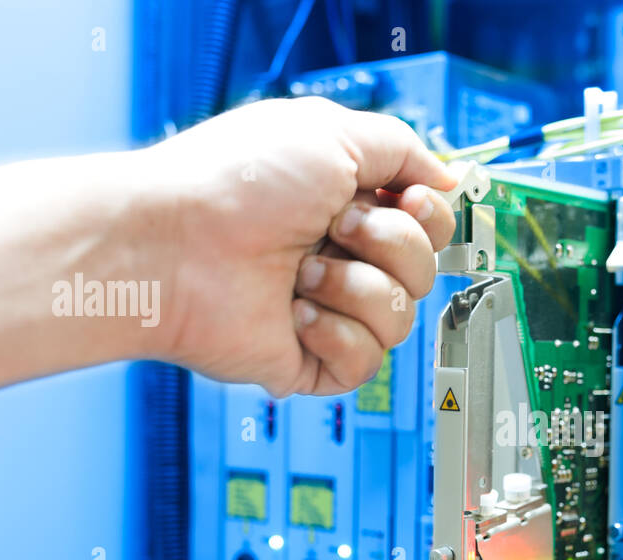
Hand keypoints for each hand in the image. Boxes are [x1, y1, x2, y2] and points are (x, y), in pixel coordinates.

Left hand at [136, 96, 456, 395]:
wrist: (175, 245)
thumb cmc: (236, 183)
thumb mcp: (332, 133)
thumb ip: (403, 148)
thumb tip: (447, 180)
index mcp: (349, 206)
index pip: (430, 224)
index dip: (428, 216)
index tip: (406, 200)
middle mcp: (342, 258)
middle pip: (425, 270)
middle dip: (389, 246)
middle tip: (333, 228)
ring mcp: (329, 311)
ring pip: (401, 319)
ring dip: (355, 288)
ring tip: (299, 274)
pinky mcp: (312, 361)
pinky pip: (368, 363)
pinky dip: (336, 335)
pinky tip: (294, 314)